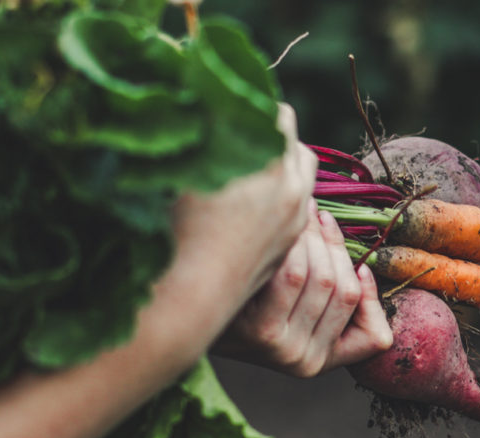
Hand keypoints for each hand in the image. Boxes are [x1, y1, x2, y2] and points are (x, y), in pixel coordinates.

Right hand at [164, 103, 316, 325]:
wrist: (189, 296)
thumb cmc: (175, 232)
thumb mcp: (182, 172)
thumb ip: (202, 133)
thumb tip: (201, 99)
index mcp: (270, 168)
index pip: (279, 115)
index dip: (256, 106)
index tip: (233, 105)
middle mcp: (292, 194)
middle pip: (298, 148)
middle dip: (276, 138)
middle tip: (243, 135)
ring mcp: (293, 224)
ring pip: (304, 183)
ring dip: (285, 170)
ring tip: (252, 169)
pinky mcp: (286, 248)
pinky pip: (300, 211)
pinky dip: (284, 198)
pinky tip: (253, 202)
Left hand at [215, 203, 393, 376]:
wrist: (182, 313)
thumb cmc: (239, 304)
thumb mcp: (288, 315)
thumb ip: (323, 298)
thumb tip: (353, 258)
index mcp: (320, 364)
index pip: (375, 337)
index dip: (372, 297)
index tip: (360, 266)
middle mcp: (306, 362)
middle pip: (343, 290)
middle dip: (333, 246)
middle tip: (316, 216)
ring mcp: (284, 349)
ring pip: (323, 278)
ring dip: (313, 238)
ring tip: (299, 216)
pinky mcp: (260, 332)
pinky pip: (295, 275)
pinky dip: (295, 245)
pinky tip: (285, 232)